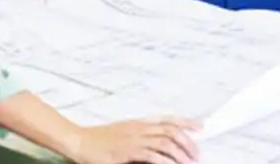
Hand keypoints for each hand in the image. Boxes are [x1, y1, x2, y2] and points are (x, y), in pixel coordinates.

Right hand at [70, 117, 199, 163]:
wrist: (80, 142)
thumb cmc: (99, 140)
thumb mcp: (123, 135)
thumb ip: (141, 137)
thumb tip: (158, 147)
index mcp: (139, 123)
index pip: (168, 119)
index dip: (186, 122)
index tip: (200, 127)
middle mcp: (139, 128)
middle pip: (171, 130)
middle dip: (187, 141)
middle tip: (196, 153)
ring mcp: (134, 139)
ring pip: (165, 142)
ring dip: (180, 153)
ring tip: (188, 162)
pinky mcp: (128, 151)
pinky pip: (153, 155)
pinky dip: (166, 160)